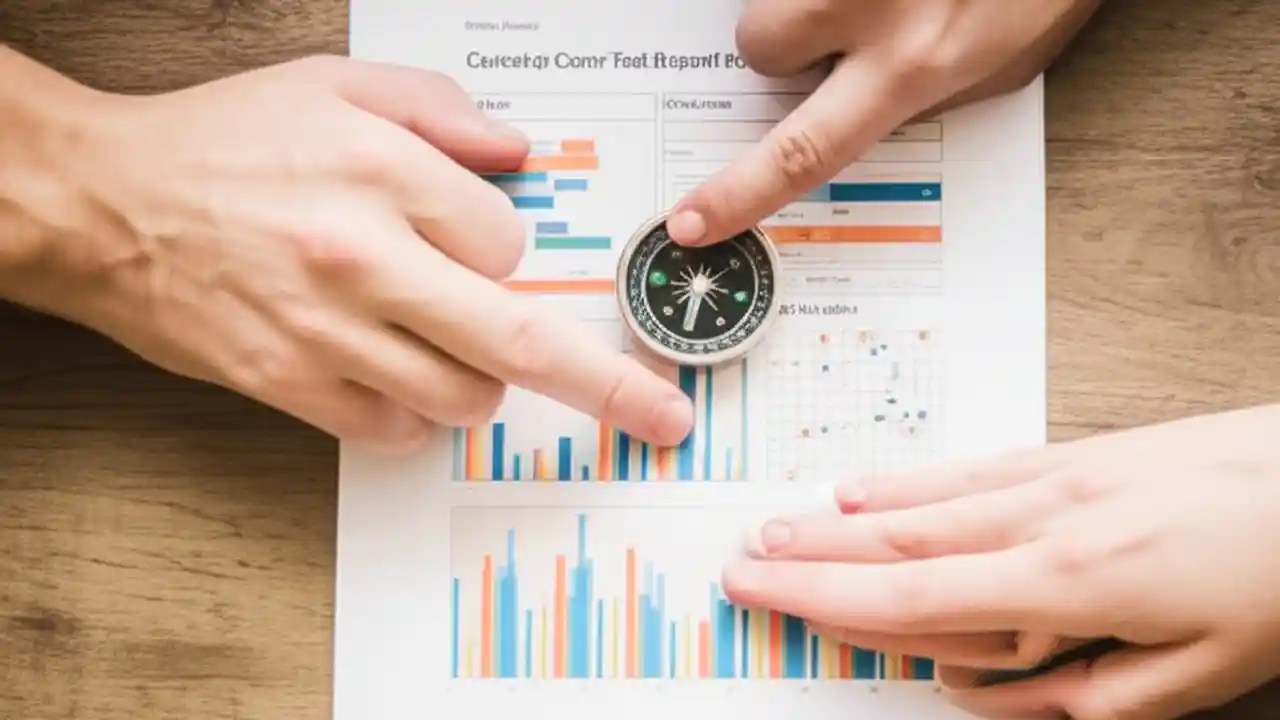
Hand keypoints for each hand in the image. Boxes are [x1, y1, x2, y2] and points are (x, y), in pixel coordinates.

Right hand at [3, 53, 693, 452]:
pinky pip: (392, 430)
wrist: (102, 204)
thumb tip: (519, 153)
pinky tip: (394, 376)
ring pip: (461, 396)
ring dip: (482, 385)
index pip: (511, 241)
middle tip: (662, 417)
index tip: (486, 249)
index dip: (509, 251)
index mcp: (383, 173)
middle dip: (607, 385)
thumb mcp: (334, 85)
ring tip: (450, 349)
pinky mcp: (288, 384)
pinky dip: (415, 416)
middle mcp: (363, 256)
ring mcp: (326, 330)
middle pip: (516, 338)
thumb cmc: (222, 143)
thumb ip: (440, 110)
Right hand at [666, 0, 1100, 244]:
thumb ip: (919, 96)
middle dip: (789, 41)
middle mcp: (874, 6)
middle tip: (848, 26)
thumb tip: (855, 110)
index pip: (806, 149)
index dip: (740, 193)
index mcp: (915, 65)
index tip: (690, 221)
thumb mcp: (1001, 69)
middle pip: (763, 42)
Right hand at [721, 404, 1279, 719]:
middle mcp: (1043, 518)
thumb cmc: (1276, 575)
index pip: (912, 600)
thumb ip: (1080, 698)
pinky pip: (968, 470)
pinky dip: (909, 481)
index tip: (763, 591)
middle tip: (745, 557)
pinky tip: (871, 486)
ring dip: (844, 518)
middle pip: (898, 542)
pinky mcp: (1073, 454)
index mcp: (1067, 580)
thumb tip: (988, 696)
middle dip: (813, 555)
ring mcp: (1054, 477)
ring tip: (786, 525)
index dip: (823, 602)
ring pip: (923, 503)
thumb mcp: (1194, 677)